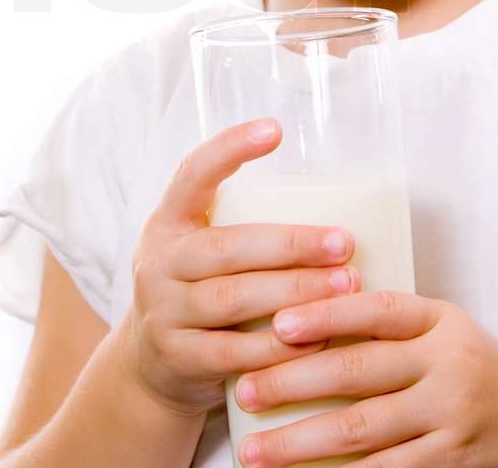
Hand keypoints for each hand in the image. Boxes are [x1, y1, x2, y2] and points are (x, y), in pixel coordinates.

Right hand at [116, 117, 363, 418]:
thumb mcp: (204, 251)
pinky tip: (320, 341)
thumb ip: (246, 229)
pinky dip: (279, 346)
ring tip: (345, 287)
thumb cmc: (202, 294)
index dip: (230, 149)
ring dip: (295, 293)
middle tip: (346, 243)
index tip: (275, 129)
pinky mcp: (177, 358)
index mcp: (169, 222)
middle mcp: (159, 262)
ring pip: (233, 298)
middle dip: (292, 245)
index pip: (193, 174)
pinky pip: (234, 353)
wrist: (151, 369)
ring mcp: (163, 312)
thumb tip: (343, 204)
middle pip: (227, 247)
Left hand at [231, 289, 497, 467]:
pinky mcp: (451, 459)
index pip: (376, 310)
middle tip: (245, 392)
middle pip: (359, 370)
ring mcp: (451, 414)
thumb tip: (297, 326)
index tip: (276, 325)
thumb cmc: (473, 370)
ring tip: (257, 451)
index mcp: (440, 321)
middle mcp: (449, 363)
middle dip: (294, 382)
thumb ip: (389, 327)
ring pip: (364, 428)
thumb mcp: (443, 332)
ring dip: (302, 441)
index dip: (326, 316)